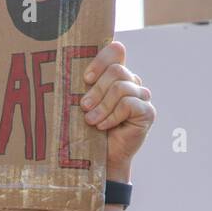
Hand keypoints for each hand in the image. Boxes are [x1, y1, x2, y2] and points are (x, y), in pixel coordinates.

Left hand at [80, 40, 155, 174]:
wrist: (101, 158)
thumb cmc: (88, 130)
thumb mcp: (83, 104)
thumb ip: (83, 86)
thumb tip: (64, 69)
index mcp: (116, 75)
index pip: (115, 51)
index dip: (101, 61)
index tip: (86, 78)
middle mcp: (132, 82)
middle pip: (116, 71)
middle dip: (97, 90)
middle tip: (84, 107)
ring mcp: (142, 96)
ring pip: (121, 88)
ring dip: (102, 106)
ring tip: (91, 121)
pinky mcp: (147, 112)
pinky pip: (128, 104)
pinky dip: (112, 116)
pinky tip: (103, 127)